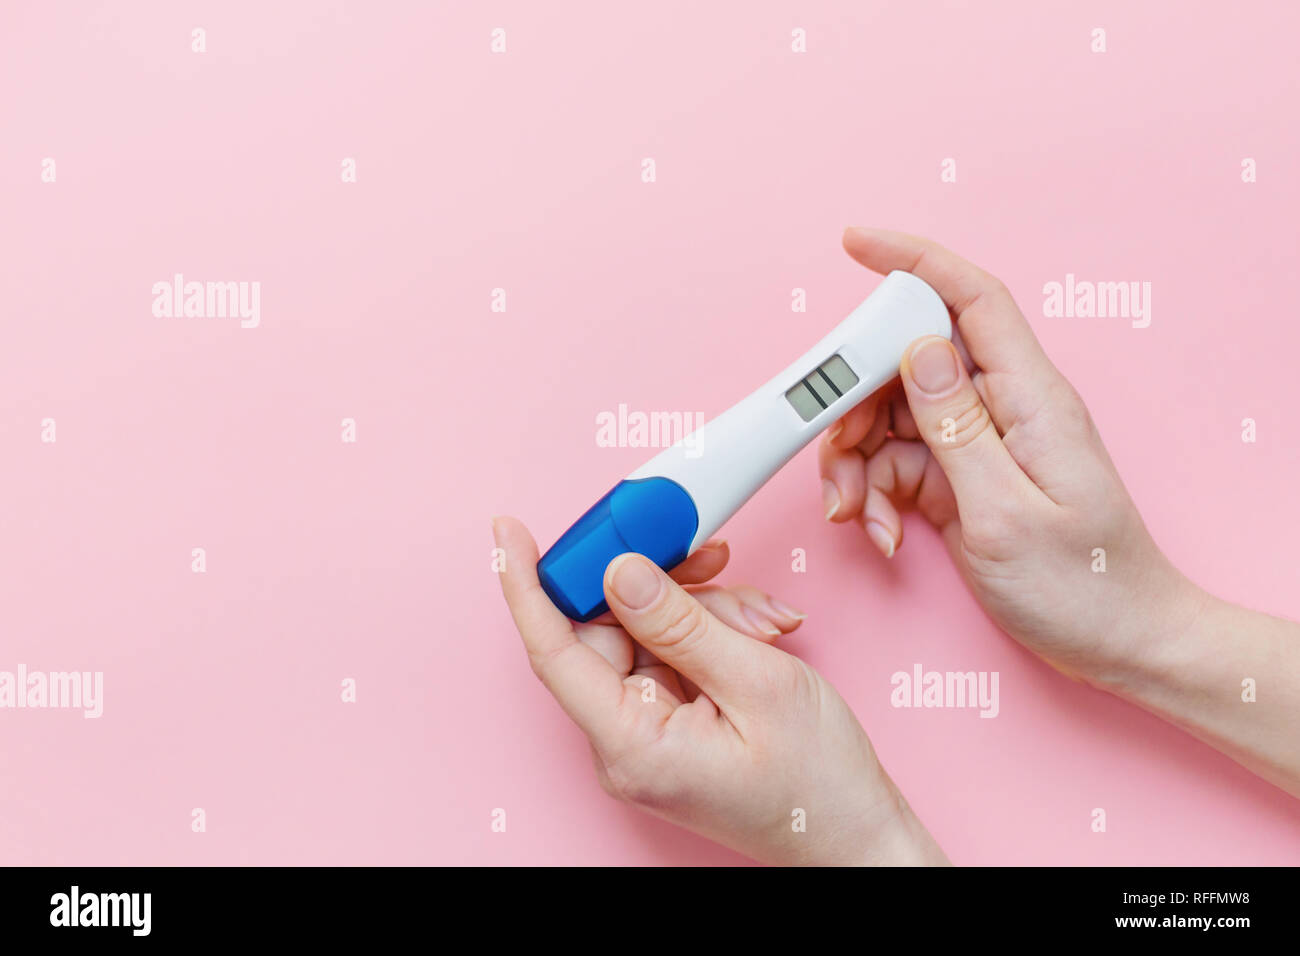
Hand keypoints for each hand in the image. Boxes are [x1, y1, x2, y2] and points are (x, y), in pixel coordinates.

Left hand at [493, 516, 947, 864]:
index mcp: (632, 745)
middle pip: (611, 630)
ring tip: (762, 623)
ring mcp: (648, 736)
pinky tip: (756, 633)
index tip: (509, 531)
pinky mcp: (672, 727)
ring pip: (649, 635)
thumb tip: (618, 572)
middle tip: (709, 553)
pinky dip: (713, 633)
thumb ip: (682, 624)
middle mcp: (626, 744)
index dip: (528, 585)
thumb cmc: (818, 785)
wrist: (856, 839)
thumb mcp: (758, 683)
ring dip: (706, 611)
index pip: (554, 651)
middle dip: (665, 586)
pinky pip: (673, 657)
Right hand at [820, 228, 1202, 686]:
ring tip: (856, 515)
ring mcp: (978, 444)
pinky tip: (881, 533)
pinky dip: (875, 496)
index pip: (972, 299)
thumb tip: (918, 350)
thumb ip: (957, 429)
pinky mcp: (961, 479)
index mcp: (1030, 399)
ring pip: (889, 419)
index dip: (914, 261)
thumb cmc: (1080, 585)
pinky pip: (895, 465)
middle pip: (908, 365)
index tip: (855, 243)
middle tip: (835, 457)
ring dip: (857, 465)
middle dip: (855, 405)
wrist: (1117, 643)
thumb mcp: (1005, 512)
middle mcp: (1002, 409)